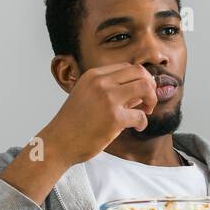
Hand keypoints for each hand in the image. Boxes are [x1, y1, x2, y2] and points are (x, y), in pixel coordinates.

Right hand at [40, 63, 158, 165]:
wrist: (58, 142)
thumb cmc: (73, 123)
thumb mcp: (87, 97)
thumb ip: (111, 91)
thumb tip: (138, 93)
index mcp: (94, 75)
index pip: (127, 67)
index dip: (139, 79)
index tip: (139, 94)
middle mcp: (101, 83)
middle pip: (139, 72)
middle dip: (150, 86)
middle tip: (148, 102)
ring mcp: (108, 99)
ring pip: (145, 87)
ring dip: (151, 99)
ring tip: (146, 112)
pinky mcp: (114, 118)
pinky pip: (141, 115)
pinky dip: (144, 122)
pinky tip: (138, 127)